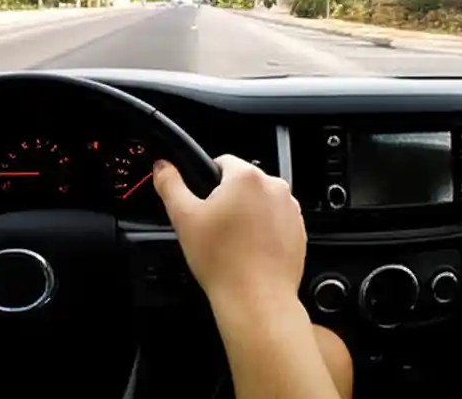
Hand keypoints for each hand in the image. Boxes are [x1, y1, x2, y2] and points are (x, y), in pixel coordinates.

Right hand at [153, 155, 305, 309]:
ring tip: (232, 244)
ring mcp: (291, 210)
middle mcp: (275, 188)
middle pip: (242, 183)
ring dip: (246, 216)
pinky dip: (263, 232)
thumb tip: (163, 167)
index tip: (202, 205)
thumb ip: (170, 185)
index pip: (222, 161)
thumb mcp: (183, 218)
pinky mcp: (299, 232)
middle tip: (214, 229)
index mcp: (247, 177)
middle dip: (227, 201)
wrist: (256, 300)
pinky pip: (275, 222)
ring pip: (259, 203)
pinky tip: (249, 252)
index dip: (207, 182)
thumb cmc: (223, 261)